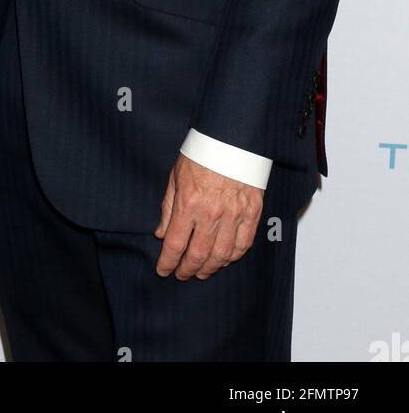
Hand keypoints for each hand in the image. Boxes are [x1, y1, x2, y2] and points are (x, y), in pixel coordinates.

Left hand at [154, 153, 262, 279]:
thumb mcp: (176, 176)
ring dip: (210, 268)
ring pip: (221, 255)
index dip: (167, 262)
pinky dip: (234, 256)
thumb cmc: (201, 153)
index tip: (163, 270)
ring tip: (202, 272)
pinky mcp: (252, 212)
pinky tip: (225, 259)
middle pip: (198, 255)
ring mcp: (234, 215)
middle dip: (187, 269)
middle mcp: (211, 213)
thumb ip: (168, 207)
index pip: (174, 244)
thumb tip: (161, 233)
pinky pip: (243, 244)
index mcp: (189, 203)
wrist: (231, 138)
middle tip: (182, 274)